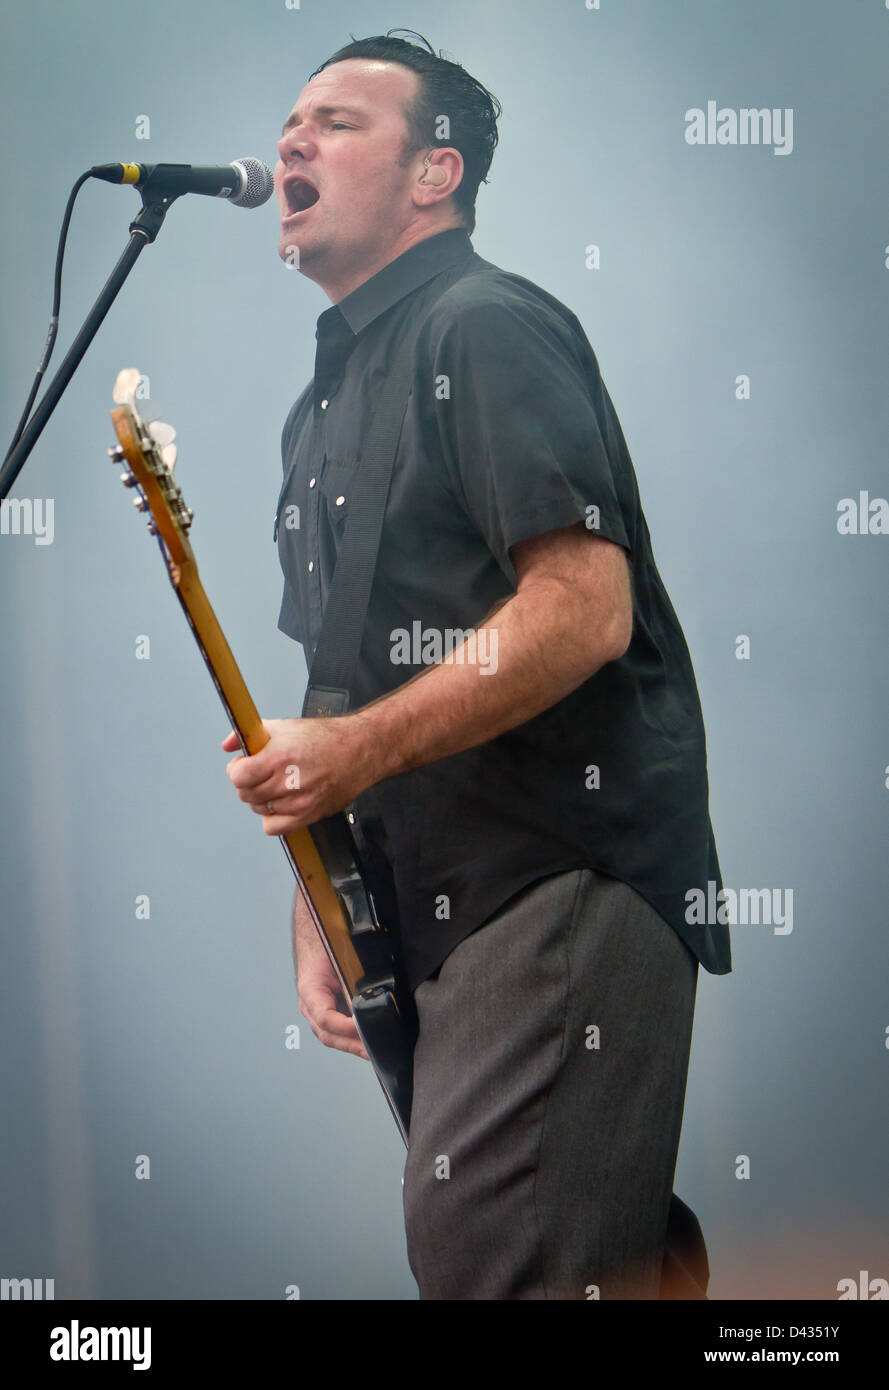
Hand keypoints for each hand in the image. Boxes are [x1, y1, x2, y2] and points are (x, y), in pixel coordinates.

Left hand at [222, 715, 374, 834]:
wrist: (360, 751)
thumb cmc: (326, 738)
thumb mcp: (284, 726)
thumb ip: (251, 734)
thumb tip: (229, 745)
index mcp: (279, 757)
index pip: (238, 776)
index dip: (236, 770)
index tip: (244, 765)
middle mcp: (288, 782)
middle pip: (245, 794)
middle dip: (248, 782)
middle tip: (261, 773)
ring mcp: (298, 802)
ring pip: (258, 809)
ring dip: (261, 799)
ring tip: (277, 784)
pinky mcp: (308, 816)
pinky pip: (273, 827)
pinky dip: (272, 817)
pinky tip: (282, 802)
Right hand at [292, 890, 368, 1060]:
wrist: (318, 931)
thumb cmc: (325, 942)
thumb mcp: (340, 960)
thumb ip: (350, 984)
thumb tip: (368, 1006)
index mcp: (310, 991)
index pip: (325, 1018)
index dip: (345, 1027)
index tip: (362, 1028)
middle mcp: (311, 1005)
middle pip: (329, 1034)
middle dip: (352, 1045)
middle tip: (372, 1051)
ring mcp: (318, 1009)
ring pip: (333, 1036)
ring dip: (353, 1045)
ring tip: (373, 1051)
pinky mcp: (330, 1008)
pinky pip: (339, 1028)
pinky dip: (353, 1037)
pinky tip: (368, 1042)